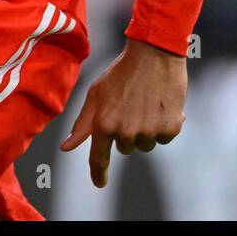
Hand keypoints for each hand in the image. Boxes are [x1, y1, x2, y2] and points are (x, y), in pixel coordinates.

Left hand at [60, 39, 186, 188]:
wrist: (154, 52)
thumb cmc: (122, 71)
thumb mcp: (96, 94)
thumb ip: (83, 124)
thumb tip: (66, 147)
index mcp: (104, 124)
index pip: (99, 158)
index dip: (98, 173)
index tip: (100, 183)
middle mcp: (126, 132)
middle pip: (125, 148)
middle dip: (127, 132)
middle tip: (130, 106)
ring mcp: (149, 131)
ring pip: (145, 144)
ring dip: (145, 130)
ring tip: (146, 103)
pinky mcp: (170, 128)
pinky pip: (164, 138)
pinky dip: (163, 125)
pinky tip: (161, 104)